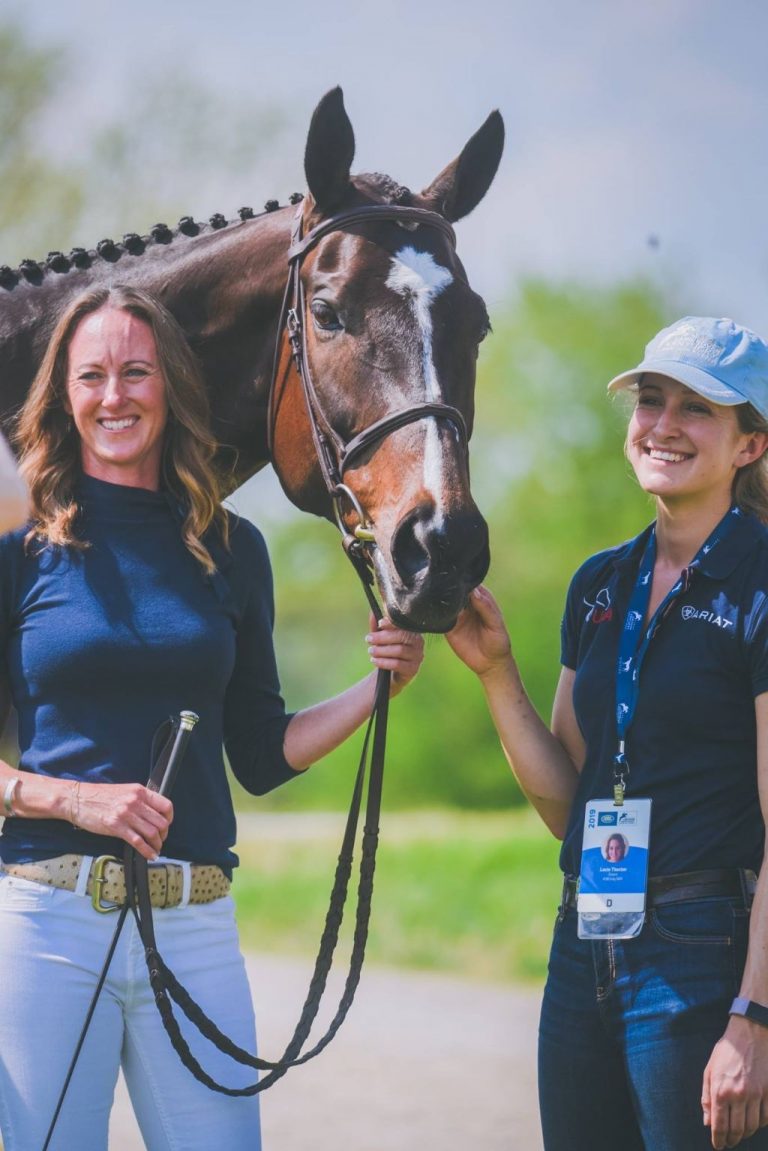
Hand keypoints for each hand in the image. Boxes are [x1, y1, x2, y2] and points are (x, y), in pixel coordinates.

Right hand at [73, 781, 173, 860]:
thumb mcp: (124, 791)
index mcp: (139, 791)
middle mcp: (135, 802)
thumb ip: (139, 800)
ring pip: (152, 833)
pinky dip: (147, 851)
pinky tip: (150, 855)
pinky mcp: (116, 827)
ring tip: (156, 849)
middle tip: (161, 840)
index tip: (167, 825)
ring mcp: (126, 814)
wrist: (76, 799)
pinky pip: (138, 842)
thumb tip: (152, 813)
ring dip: (157, 844)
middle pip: (161, 822)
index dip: (170, 818)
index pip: (166, 805)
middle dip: (164, 834)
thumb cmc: (98, 796)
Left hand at [366, 615, 423, 695]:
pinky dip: (384, 662)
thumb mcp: (382, 639)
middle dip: (383, 637)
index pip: (404, 624)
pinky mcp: (413, 669)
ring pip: (399, 650)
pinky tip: (375, 661)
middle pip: (402, 636)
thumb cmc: (389, 652)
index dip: (392, 623)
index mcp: (412, 631)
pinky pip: (397, 664)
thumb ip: (378, 627)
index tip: (379, 624)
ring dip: (382, 650)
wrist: (392, 674)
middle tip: (369, 639)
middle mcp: (418, 642)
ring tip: (371, 651)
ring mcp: (418, 656)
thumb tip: (372, 614)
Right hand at [445, 585, 512, 679]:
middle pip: (456, 591)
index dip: (464, 580)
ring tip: (437, 595)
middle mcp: (468, 604)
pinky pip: (440, 616)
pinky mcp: (448, 626)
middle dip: (450, 587)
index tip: (457, 576)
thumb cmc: (498, 642)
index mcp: (482, 599)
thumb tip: (474, 591)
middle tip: (443, 584)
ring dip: (441, 598)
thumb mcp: (496, 625)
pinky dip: (436, 613)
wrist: (490, 664)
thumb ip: (486, 608)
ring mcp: (457, 615)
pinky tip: (433, 609)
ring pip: (446, 601)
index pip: (471, 585)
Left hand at [702, 1017, 767, 1147]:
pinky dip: (761, 1123)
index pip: (719, 1125)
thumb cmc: (727, 1050)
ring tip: (740, 1134)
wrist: (750, 1032)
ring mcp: (756, 1094)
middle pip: (737, 1130)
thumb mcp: (710, 1070)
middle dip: (732, 1140)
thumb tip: (708, 1122)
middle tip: (729, 1143)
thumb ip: (707, 1097)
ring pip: (753, 1126)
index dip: (718, 1139)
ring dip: (746, 1134)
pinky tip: (755, 1122)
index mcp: (721, 1090)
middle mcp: (739, 1095)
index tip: (718, 1145)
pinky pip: (766, 1117)